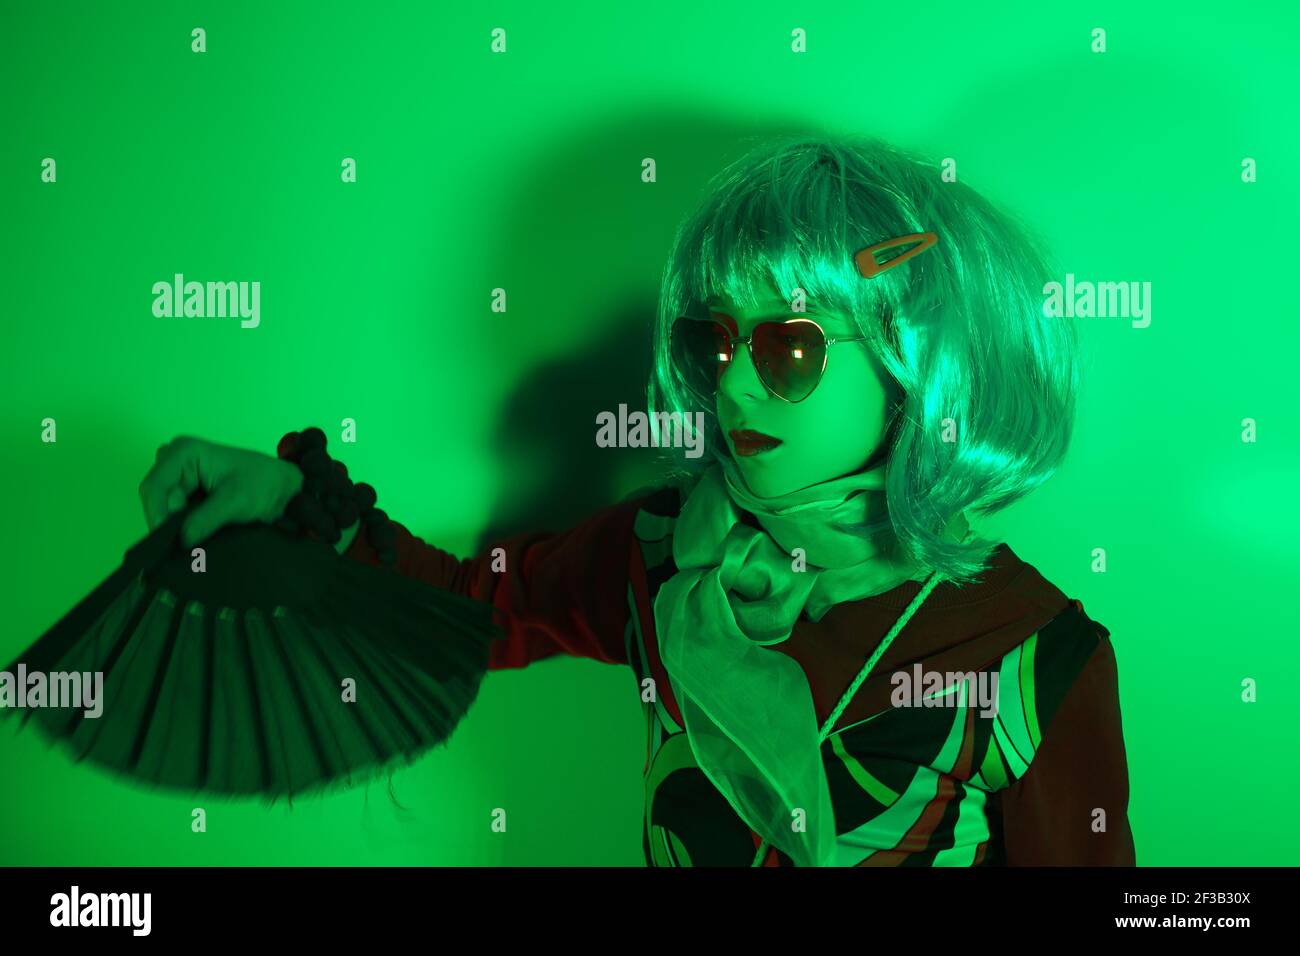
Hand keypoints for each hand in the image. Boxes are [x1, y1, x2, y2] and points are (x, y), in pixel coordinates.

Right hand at [138, 436, 304, 548]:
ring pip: (164, 509)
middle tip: (191, 542)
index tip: (172, 542)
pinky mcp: (187, 491)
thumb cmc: (265, 484)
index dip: (158, 515)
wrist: (285, 489)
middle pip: (156, 499)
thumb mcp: (237, 501)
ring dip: (178, 525)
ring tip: (198, 538)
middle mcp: (175, 460)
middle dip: (171, 522)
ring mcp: (180, 476)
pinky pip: (174, 513)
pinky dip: (184, 525)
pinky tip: (197, 535)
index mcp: (184, 452)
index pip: (154, 487)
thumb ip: (207, 519)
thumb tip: (182, 540)